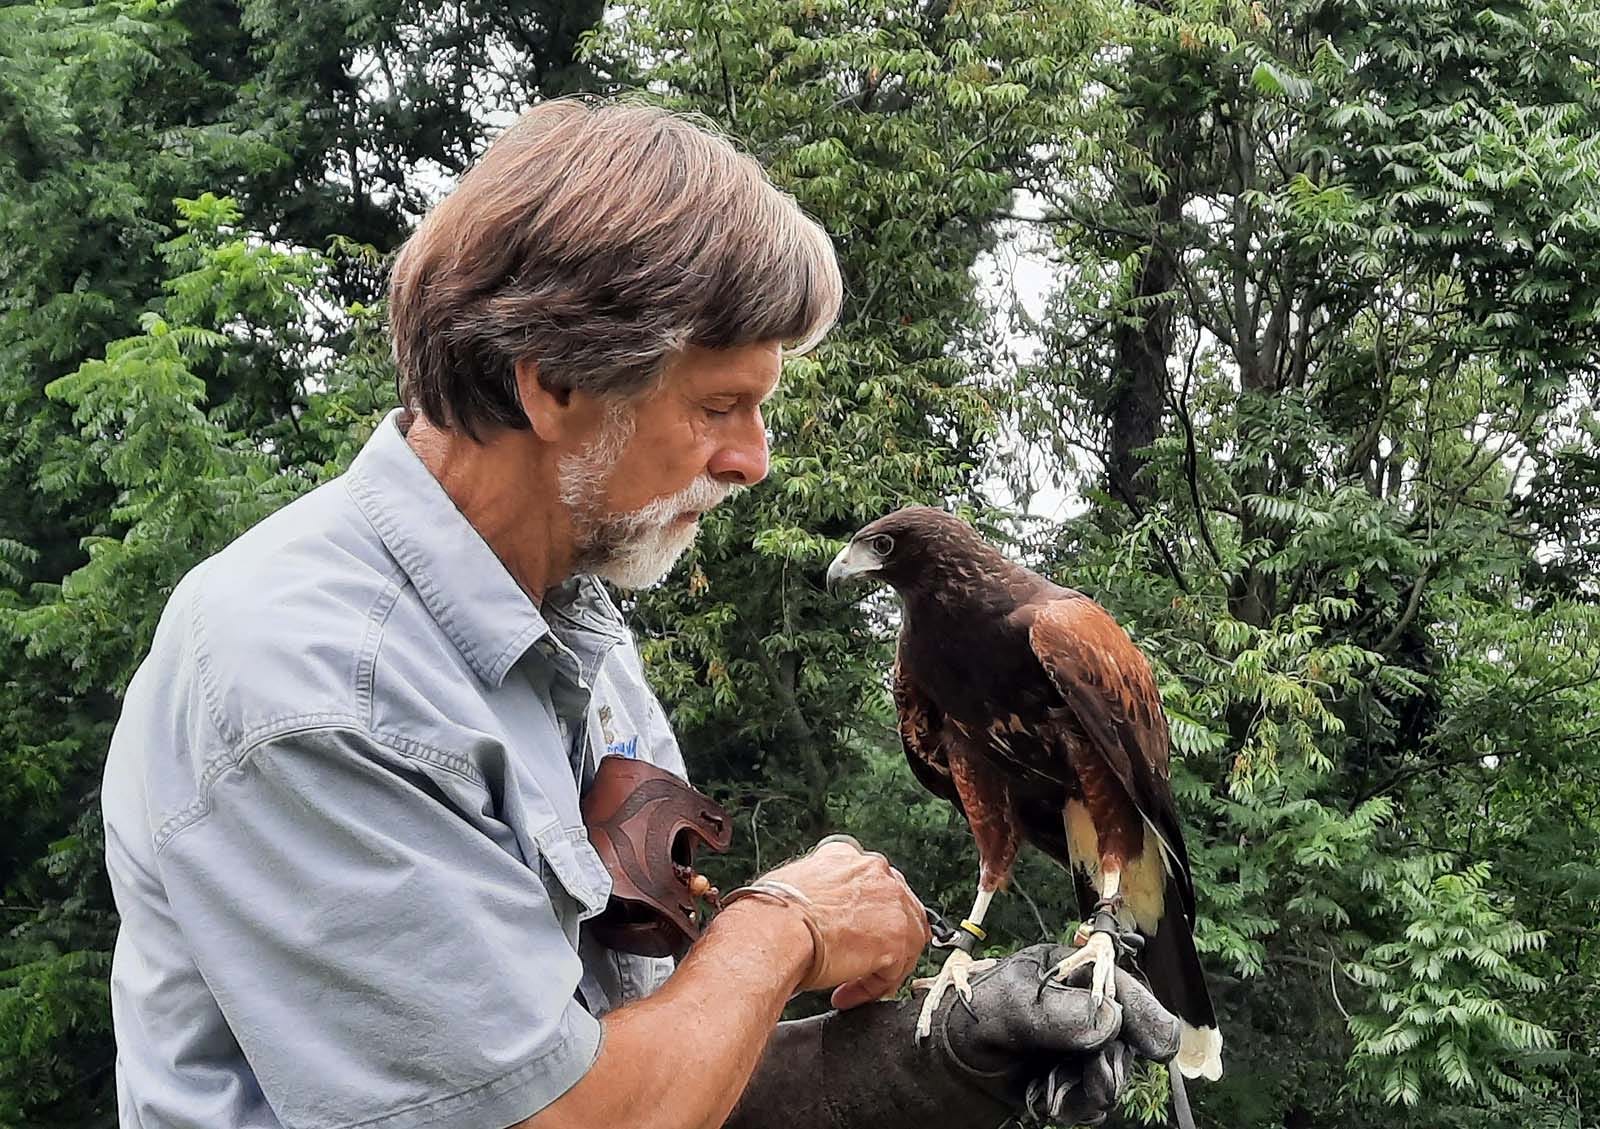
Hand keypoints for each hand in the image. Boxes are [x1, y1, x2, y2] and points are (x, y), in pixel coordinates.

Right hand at [757, 837, 929, 1007]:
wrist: (774, 932)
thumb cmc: (769, 916)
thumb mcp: (788, 886)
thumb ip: (811, 892)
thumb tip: (809, 913)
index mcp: (844, 856)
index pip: (868, 882)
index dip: (862, 914)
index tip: (849, 935)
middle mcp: (874, 871)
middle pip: (896, 907)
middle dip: (881, 937)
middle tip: (858, 961)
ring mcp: (891, 903)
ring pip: (904, 939)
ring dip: (880, 965)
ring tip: (851, 984)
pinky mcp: (897, 939)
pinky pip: (893, 971)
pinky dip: (871, 988)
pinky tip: (846, 994)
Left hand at [927, 943, 1181, 1124]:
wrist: (949, 1061)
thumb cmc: (973, 1015)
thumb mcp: (1008, 1005)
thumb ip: (1055, 1012)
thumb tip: (1109, 1019)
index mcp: (1073, 970)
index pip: (1122, 987)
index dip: (1146, 1014)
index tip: (1158, 1046)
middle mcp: (1086, 1006)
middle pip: (1129, 1037)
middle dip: (1111, 1063)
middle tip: (1094, 1077)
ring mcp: (1084, 1044)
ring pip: (1115, 1073)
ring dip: (1089, 1089)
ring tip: (1051, 1089)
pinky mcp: (1077, 1079)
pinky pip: (1095, 1101)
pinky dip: (1075, 1106)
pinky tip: (1045, 1099)